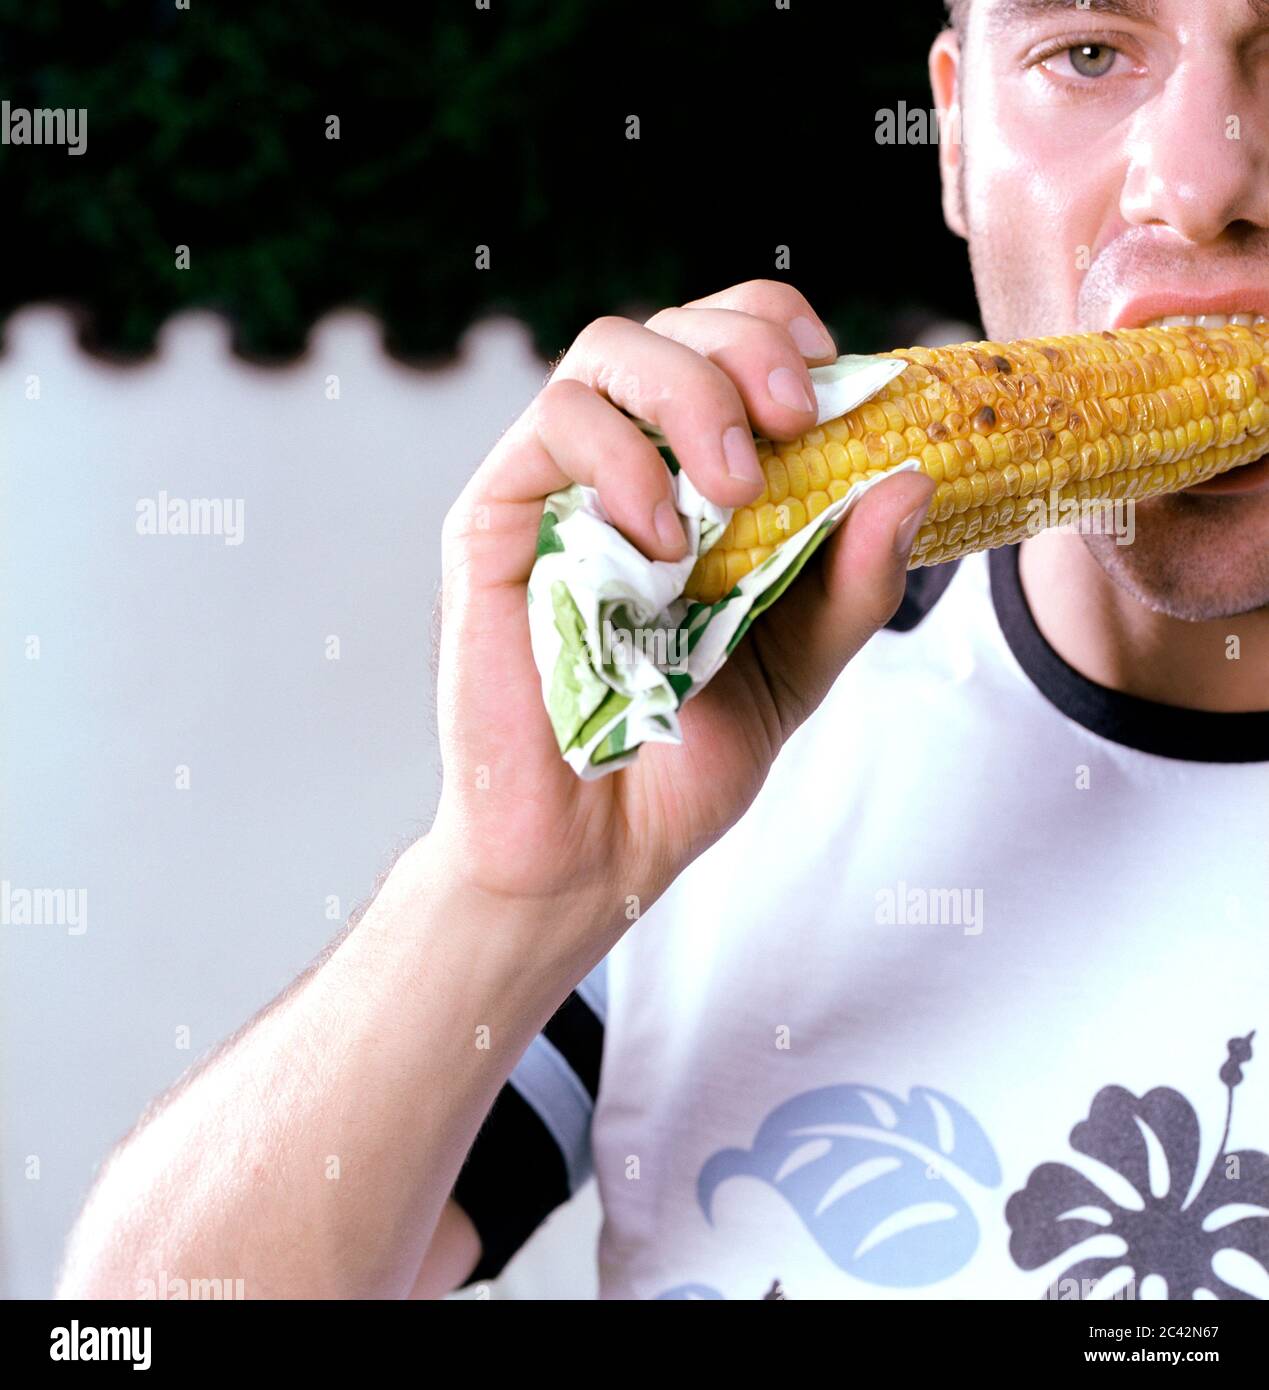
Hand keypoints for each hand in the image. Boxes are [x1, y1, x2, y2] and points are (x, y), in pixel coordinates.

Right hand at [429, 280, 934, 917]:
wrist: (597, 846)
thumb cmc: (686, 753)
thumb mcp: (801, 662)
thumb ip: (853, 578)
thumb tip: (911, 478)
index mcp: (692, 480)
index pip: (728, 347)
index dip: (780, 333)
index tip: (837, 383)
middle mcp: (622, 467)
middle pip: (672, 327)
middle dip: (747, 346)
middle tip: (797, 420)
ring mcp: (555, 489)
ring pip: (606, 356)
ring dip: (690, 394)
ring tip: (735, 491)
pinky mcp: (494, 524)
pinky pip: (552, 432)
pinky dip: (622, 461)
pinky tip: (662, 540)